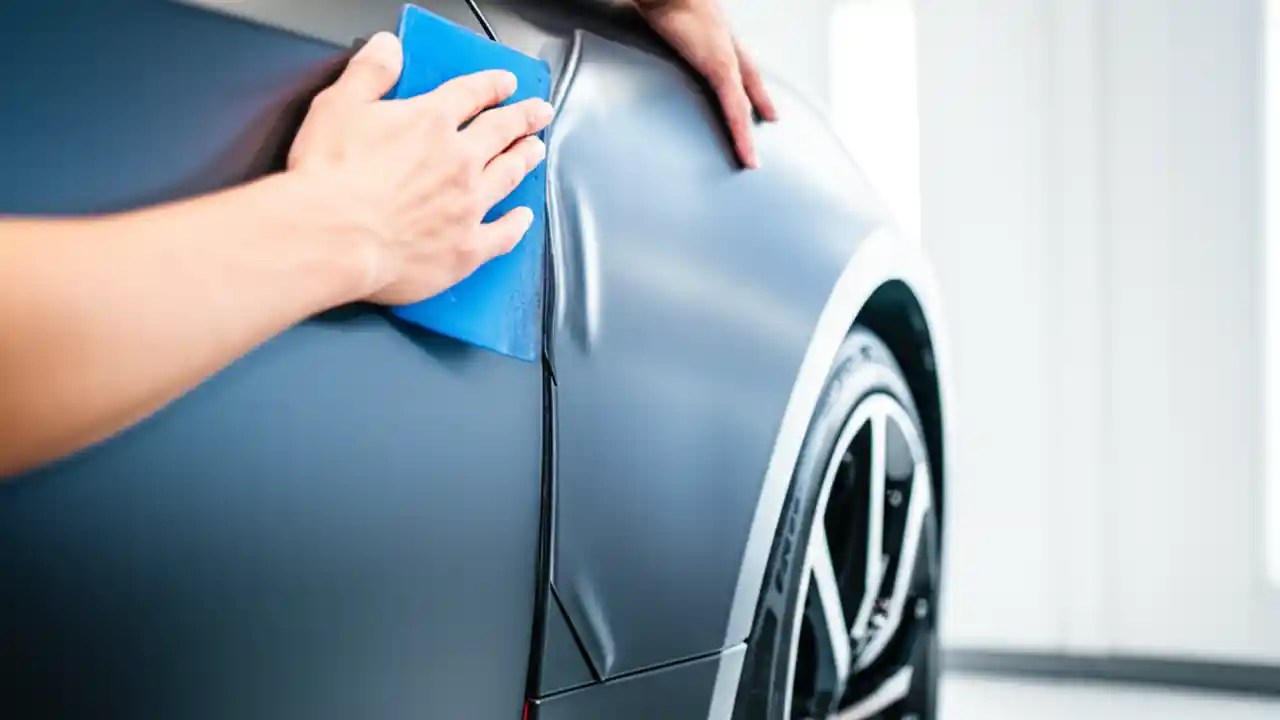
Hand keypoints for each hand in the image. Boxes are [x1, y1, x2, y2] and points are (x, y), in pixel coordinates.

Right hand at [288, 32, 553, 304]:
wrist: (334, 237)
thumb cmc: (331, 176)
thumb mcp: (340, 104)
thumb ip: (370, 72)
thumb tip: (389, 47)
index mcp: (431, 122)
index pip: (471, 94)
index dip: (492, 85)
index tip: (507, 83)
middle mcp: (459, 161)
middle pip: (501, 132)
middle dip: (523, 119)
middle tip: (539, 113)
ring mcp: (468, 205)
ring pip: (509, 175)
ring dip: (525, 160)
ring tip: (536, 150)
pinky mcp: (466, 248)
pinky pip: (503, 234)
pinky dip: (517, 225)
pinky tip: (523, 218)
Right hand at [635, 0, 777, 168]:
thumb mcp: (671, 14)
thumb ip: (672, 24)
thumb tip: (657, 22)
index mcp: (718, 34)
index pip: (741, 60)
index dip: (752, 79)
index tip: (762, 95)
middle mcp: (728, 44)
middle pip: (750, 80)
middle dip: (760, 100)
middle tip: (772, 118)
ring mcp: (727, 58)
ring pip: (742, 103)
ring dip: (746, 133)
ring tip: (750, 159)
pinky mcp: (720, 68)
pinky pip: (734, 108)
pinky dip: (740, 133)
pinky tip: (744, 151)